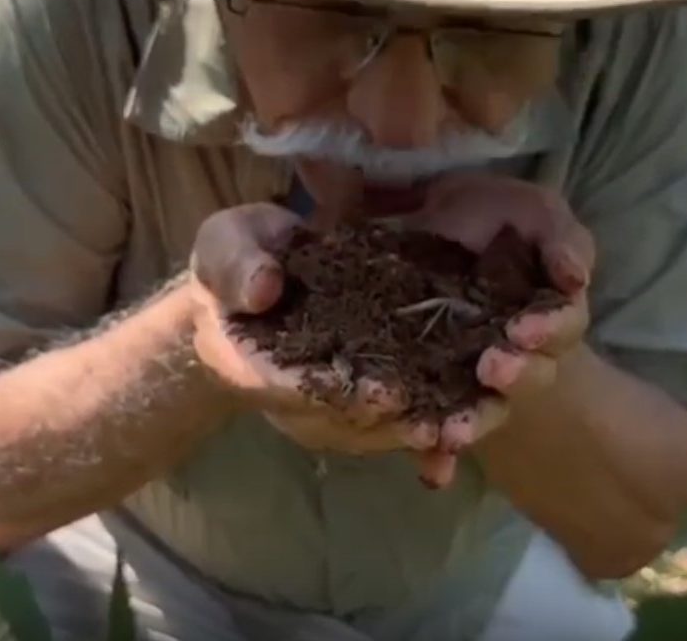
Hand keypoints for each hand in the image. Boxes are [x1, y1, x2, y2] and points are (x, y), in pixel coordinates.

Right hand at [186, 203, 440, 455]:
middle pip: (345, 422)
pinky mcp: (354, 401)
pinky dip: (421, 436)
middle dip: (394, 425)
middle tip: (441, 424)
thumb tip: (262, 288)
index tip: (387, 393)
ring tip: (459, 431)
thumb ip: (237, 264)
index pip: (297, 387)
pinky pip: (389, 424)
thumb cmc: (239, 259)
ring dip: (415, 433)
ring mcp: (325, 407)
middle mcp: (290, 400)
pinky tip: (457, 442)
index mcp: (253, 364)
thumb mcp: (226, 244)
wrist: (251, 285)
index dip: (343, 393)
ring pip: (372, 431)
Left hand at [398, 173, 595, 484]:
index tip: (524, 331)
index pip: (558, 329)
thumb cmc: (497, 217)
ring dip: (472, 426)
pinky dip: (435, 455)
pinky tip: (432, 473)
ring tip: (451, 435)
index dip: (547, 332)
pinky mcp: (429, 388)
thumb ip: (563, 241)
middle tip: (493, 370)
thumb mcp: (537, 215)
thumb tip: (575, 277)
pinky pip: (434, 425)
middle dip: (515, 379)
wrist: (433, 219)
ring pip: (481, 409)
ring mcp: (471, 375)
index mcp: (545, 315)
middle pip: (525, 377)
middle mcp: (514, 352)